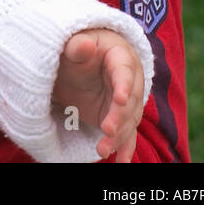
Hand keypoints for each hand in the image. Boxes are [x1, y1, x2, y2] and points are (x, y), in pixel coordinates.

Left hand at [52, 29, 144, 162]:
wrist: (79, 59)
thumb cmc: (76, 48)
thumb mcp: (73, 43)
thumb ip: (77, 46)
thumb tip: (85, 45)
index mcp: (121, 57)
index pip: (124, 72)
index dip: (123, 85)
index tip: (119, 99)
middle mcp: (130, 80)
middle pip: (129, 101)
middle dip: (120, 117)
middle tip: (107, 130)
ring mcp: (126, 101)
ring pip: (128, 121)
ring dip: (118, 136)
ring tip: (103, 150)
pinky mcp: (120, 116)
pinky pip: (126, 133)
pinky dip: (124, 148)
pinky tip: (121, 161)